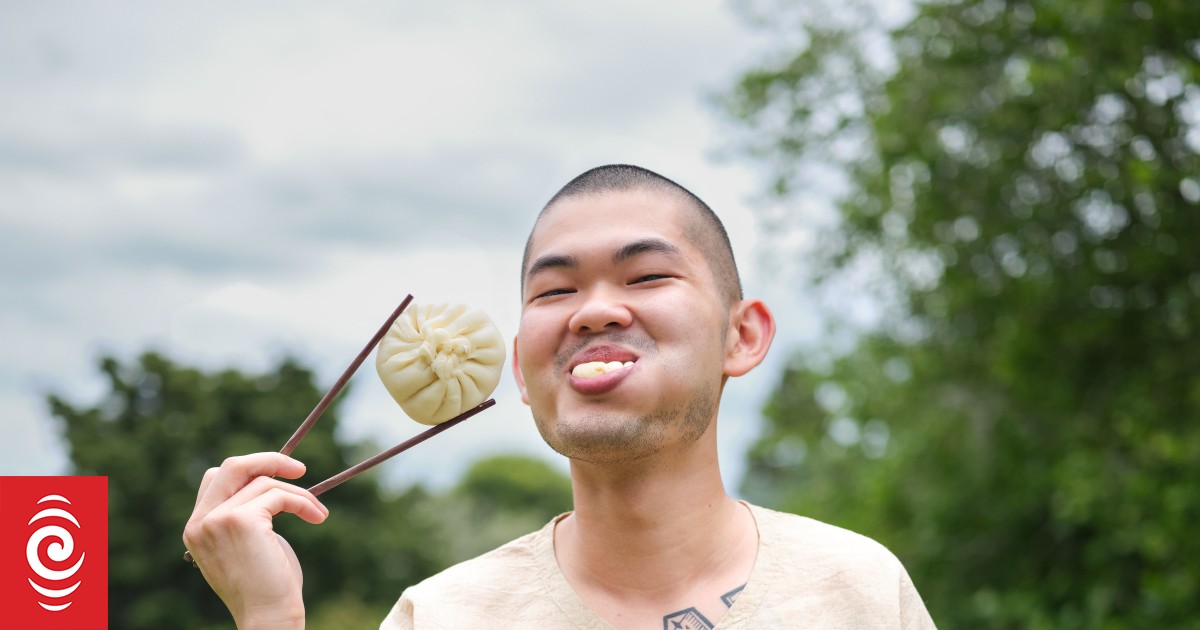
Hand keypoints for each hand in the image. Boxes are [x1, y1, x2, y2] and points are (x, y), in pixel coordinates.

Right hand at [183, 453, 328, 628]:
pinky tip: (318, 517)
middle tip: (300, 469)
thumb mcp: (249, 543)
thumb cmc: (266, 586)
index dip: (250, 470)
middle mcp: (200, 522)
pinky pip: (279, 495)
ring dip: (299, 494)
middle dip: (269, 460)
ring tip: (318, 512)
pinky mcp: (241, 521)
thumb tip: (269, 479)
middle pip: (232, 466)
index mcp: (196, 528)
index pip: (216, 478)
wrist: (268, 618)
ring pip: (264, 482)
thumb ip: (246, 513)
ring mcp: (217, 520)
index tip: (279, 476)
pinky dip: (303, 502)